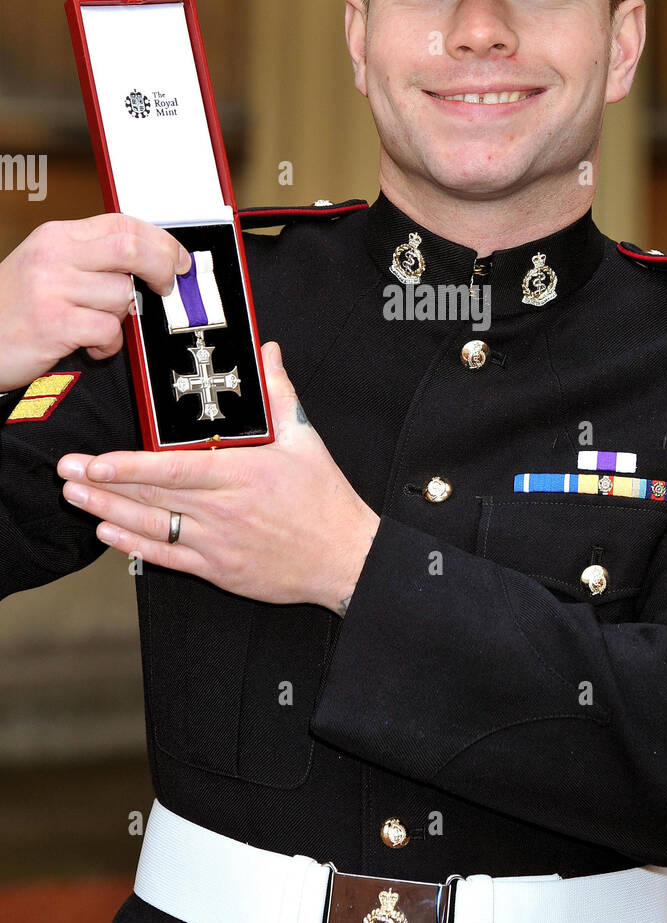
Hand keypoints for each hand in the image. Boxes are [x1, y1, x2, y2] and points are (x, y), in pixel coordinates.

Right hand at [0, 212, 190, 391]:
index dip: (161, 241)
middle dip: (161, 268)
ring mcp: (52, 288)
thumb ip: (92, 259)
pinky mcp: (54, 324)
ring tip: (98, 327)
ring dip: (121, 318)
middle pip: (131, 249)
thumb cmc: (14, 310)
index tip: (178, 259)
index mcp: (57, 236)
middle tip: (167, 287)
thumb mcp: (47, 268)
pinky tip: (91, 346)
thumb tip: (150, 262)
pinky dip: (109, 345)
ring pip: (122, 295)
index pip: (122, 224)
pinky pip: (108, 331)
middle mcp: (53, 256)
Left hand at [56, 342, 379, 613]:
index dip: (131, 466)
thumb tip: (267, 353)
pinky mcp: (217, 569)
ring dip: (108, 511)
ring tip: (75, 497)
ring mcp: (217, 543)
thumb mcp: (305, 439)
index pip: (175, 470)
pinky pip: (167, 557)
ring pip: (152, 527)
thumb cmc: (324, 499)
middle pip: (152, 497)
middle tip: (67, 472)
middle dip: (104, 484)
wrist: (343, 557)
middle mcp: (224, 511)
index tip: (97, 460)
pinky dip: (133, 546)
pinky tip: (108, 532)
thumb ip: (279, 394)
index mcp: (243, 474)